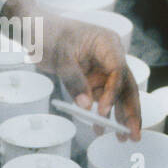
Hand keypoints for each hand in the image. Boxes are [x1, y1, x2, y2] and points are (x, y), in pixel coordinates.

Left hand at [39, 15, 141, 140]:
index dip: (114, 93)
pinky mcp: (92, 78)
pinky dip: (101, 113)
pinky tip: (100, 128)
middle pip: (126, 86)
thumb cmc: (48, 33)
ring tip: (121, 138)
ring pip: (116, 95)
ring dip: (119, 116)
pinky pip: (101, 98)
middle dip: (131, 111)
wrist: (34, 29)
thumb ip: (74, 80)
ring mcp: (102, 68)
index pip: (118, 71)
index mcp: (107, 44)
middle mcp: (110, 56)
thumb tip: (86, 106)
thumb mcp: (60, 55)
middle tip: (134, 135)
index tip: (103, 112)